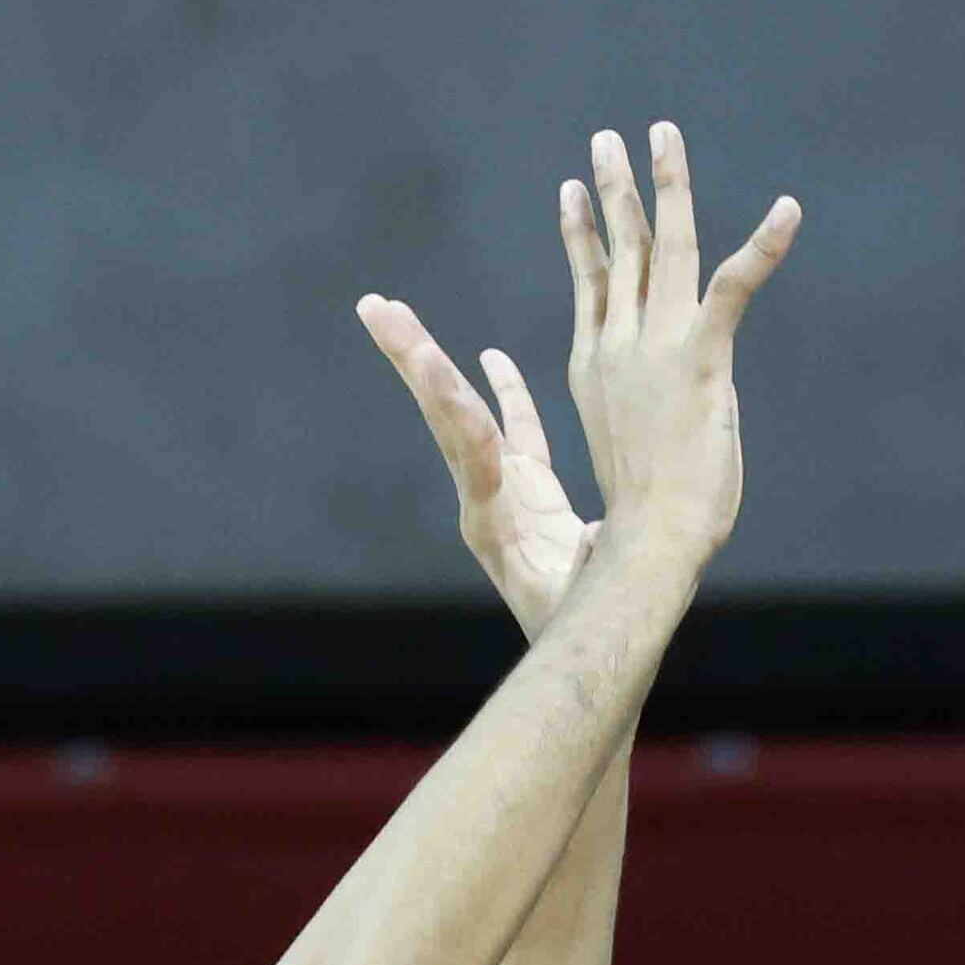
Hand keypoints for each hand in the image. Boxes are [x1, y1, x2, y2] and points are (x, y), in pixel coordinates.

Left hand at [357, 280, 595, 637]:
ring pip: (464, 413)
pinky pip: (513, 431)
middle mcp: (484, 501)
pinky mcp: (528, 492)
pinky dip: (503, 393)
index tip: (425, 360)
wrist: (585, 655)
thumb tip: (588, 538)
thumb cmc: (585, 635)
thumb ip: (582, 568)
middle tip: (376, 309)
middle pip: (444, 417)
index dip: (451, 403)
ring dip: (432, 363)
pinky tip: (489, 355)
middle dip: (413, 360)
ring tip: (393, 314)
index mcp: (493, 524)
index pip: (468, 448)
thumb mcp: (579, 604)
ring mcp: (503, 492)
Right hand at [544, 121, 799, 576]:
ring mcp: (657, 345)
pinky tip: (789, 211)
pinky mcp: (701, 356)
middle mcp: (619, 344)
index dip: (584, 235)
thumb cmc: (642, 517)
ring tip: (662, 133)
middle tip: (606, 139)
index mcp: (595, 366)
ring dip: (666, 184)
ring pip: (663, 245)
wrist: (649, 540)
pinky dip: (765, 246)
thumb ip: (634, 408)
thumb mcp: (626, 446)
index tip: (574, 193)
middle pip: (618, 250)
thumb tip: (648, 412)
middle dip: (614, 188)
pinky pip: (737, 285)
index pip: (591, 286)